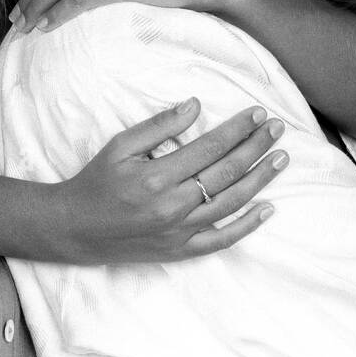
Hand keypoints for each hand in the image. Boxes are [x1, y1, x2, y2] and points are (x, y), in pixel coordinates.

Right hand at [50, 97, 287, 263]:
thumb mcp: (120, 145)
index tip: (258, 113)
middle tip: (278, 128)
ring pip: (232, 203)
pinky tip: (267, 208)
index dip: (238, 129)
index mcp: (158, 176)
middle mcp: (173, 206)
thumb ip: (159, 125)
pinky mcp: (180, 251)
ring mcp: (179, 232)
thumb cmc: (96, 181)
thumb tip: (196, 105)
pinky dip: (247, 226)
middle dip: (256, 147)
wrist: (75, 229)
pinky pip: (221, 240)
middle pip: (227, 172)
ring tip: (280, 159)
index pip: (211, 147)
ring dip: (260, 179)